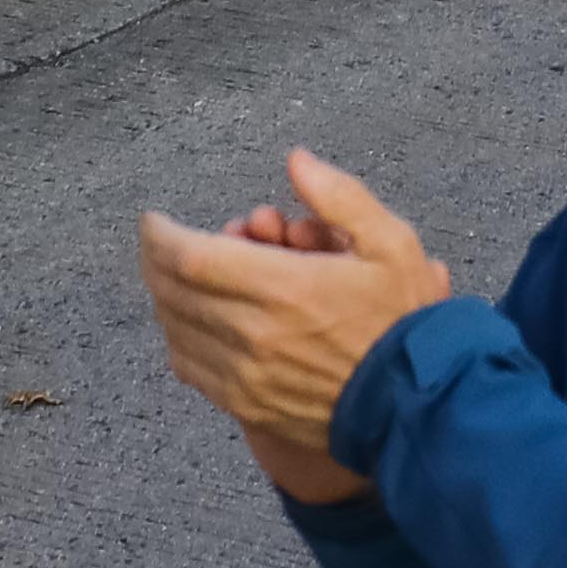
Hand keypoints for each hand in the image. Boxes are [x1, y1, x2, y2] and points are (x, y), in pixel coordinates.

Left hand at [140, 148, 453, 497]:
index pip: (191, 258)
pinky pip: (190, 368)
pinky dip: (178, 338)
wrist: (412, 406)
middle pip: (173, 292)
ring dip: (165, 296)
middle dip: (155, 259)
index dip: (161, 236)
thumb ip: (340, 197)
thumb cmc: (402, 322)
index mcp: (286, 288)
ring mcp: (246, 375)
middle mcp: (255, 334)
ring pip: (175, 329)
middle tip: (158, 240)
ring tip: (174, 274)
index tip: (155, 220)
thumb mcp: (392, 244)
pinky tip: (191, 320)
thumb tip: (296, 161)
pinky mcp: (246, 405)